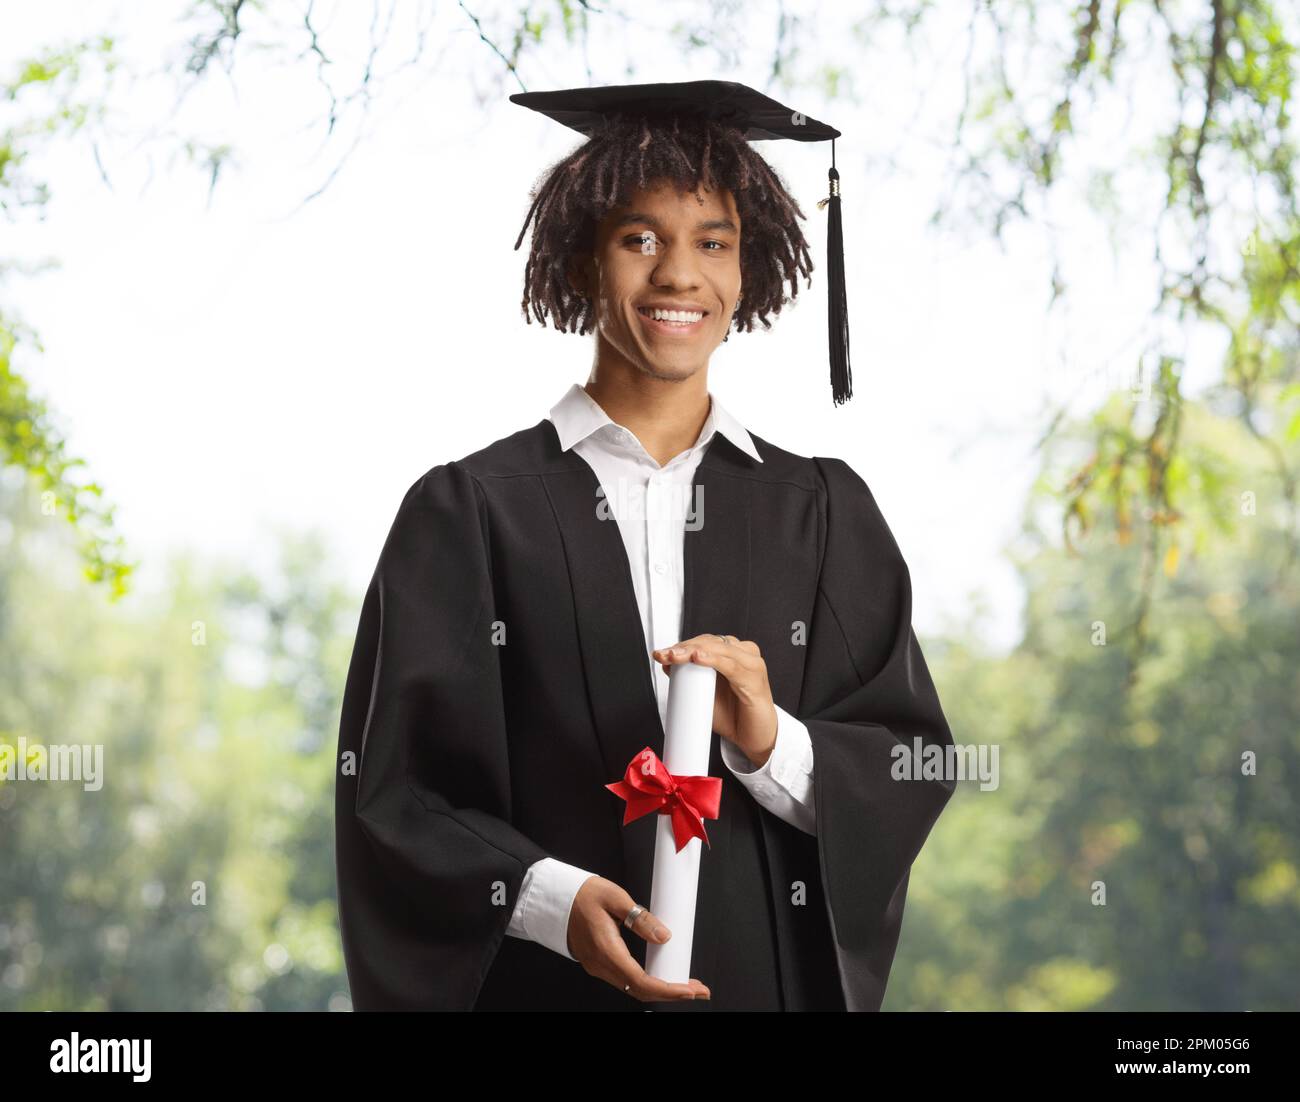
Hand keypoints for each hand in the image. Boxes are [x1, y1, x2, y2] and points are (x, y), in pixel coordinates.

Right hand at [566, 876, 710, 1001]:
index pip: (640, 981)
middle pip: (640, 991)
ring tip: (686, 984)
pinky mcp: (599, 963)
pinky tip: (662, 976)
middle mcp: (601, 965)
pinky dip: (648, 983)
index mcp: (606, 950)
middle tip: (699, 990)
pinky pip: (626, 980)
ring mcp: (598, 967)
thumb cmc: (583, 894)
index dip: (667, 989)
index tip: (689, 989)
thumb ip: (641, 918)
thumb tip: (665, 937)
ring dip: (661, 990)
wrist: (555, 897)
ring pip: (633, 988)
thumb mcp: (615, 897)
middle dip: (672, 994)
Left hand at [652, 634, 777, 767]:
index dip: (682, 645)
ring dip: (694, 651)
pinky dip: (714, 660)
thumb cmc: (733, 715)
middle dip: (684, 648)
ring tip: (675, 656)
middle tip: (666, 655)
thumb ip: (690, 679)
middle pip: (710, 642)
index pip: (704, 641)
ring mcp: (751, 665)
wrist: (753, 738)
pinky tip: (699, 658)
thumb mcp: (705, 695)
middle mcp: (744, 654)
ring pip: (719, 650)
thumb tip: (668, 665)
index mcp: (732, 653)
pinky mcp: (755, 679)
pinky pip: (732, 666)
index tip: (661, 653)